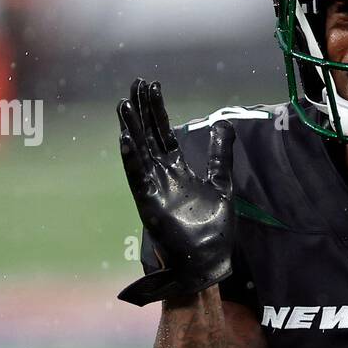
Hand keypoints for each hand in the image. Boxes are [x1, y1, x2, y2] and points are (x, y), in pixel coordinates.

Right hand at [117, 78, 235, 306]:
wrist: (208, 263)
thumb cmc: (212, 228)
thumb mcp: (221, 183)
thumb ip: (220, 154)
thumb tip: (224, 123)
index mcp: (177, 171)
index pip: (163, 133)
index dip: (157, 110)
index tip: (151, 85)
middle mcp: (161, 177)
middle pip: (148, 137)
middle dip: (142, 111)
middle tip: (134, 84)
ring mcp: (154, 190)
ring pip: (139, 154)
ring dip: (131, 129)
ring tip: (123, 104)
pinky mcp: (150, 206)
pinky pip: (138, 180)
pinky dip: (132, 160)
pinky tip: (126, 140)